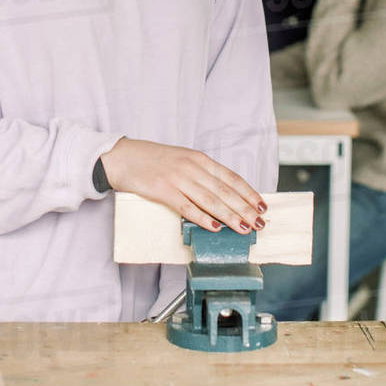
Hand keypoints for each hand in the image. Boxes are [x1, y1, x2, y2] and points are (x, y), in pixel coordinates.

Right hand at [99, 139, 265, 233]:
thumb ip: (201, 174)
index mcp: (198, 158)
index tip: (262, 206)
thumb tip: (224, 194)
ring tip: (243, 228)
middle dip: (245, 208)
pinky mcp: (163, 190)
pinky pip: (187, 207)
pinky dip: (202, 218)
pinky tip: (214, 227)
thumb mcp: (182, 159)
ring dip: (229, 216)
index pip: (230, 177)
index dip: (248, 193)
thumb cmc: (152, 160)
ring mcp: (177, 178)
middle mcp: (191, 167)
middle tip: (259, 223)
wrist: (122, 156)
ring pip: (210, 200)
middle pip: (224, 191)